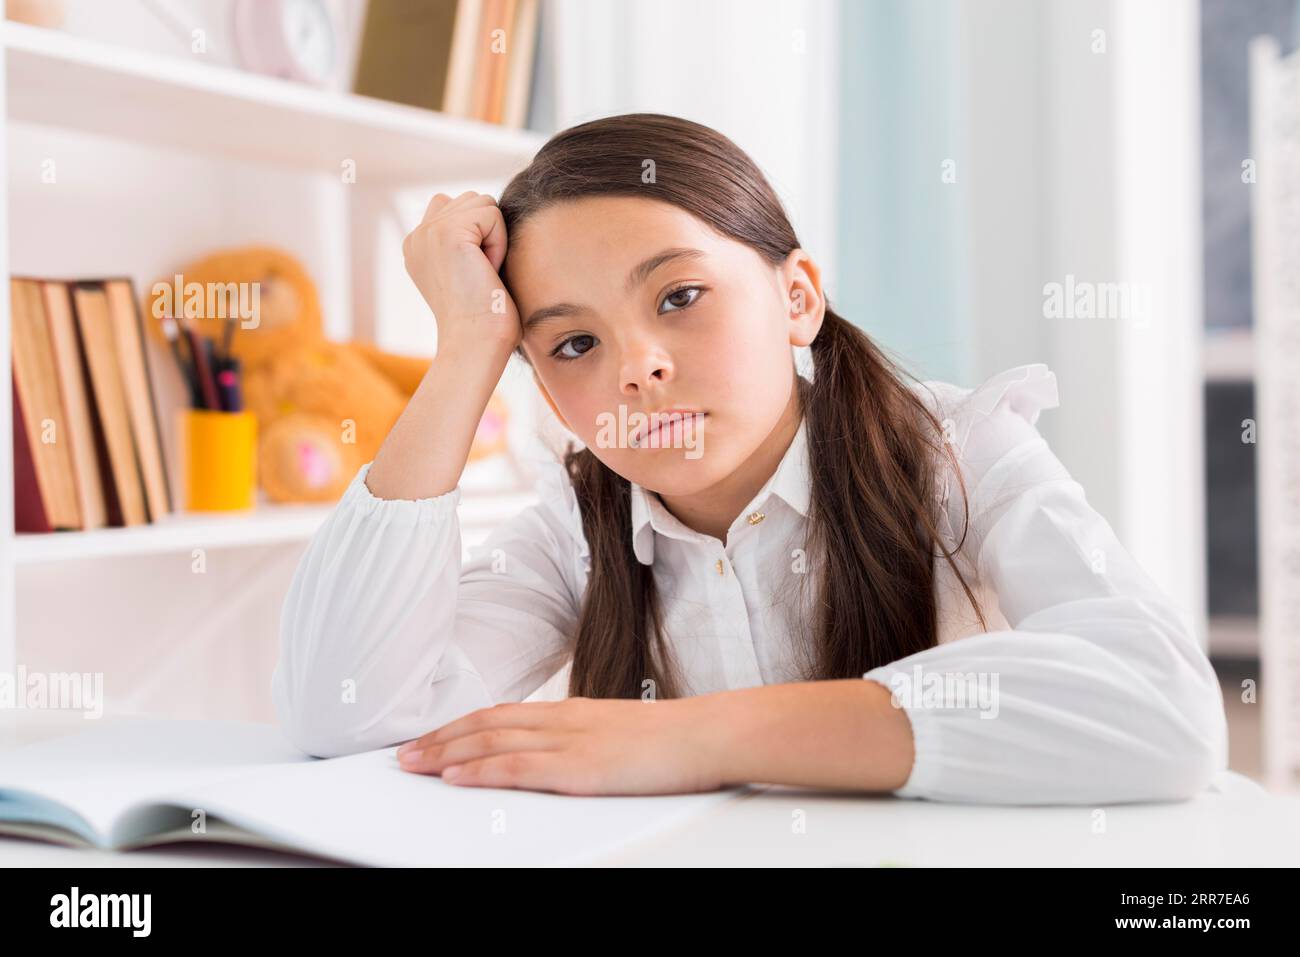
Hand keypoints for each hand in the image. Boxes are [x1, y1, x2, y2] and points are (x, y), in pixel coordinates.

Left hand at [394, 696, 725, 794]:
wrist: (708, 734)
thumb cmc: (673, 739)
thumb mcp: (618, 735)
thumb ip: (586, 741)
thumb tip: (562, 756)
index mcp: (572, 712)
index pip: (502, 714)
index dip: (462, 725)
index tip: (432, 737)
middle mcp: (562, 720)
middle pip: (486, 724)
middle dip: (440, 739)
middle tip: (403, 753)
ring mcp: (569, 741)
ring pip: (492, 741)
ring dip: (446, 752)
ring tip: (413, 764)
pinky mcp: (580, 767)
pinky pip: (519, 766)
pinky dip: (481, 769)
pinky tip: (456, 775)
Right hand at [402, 190, 521, 351]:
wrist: (475, 343)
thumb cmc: (483, 320)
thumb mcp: (466, 273)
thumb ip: (466, 241)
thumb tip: (486, 215)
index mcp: (418, 246)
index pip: (457, 207)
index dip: (479, 234)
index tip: (474, 274)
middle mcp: (417, 236)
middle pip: (472, 200)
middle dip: (488, 233)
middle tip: (480, 274)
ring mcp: (428, 232)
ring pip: (483, 204)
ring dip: (495, 237)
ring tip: (483, 272)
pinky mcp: (447, 232)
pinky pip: (492, 215)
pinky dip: (499, 243)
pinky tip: (487, 271)